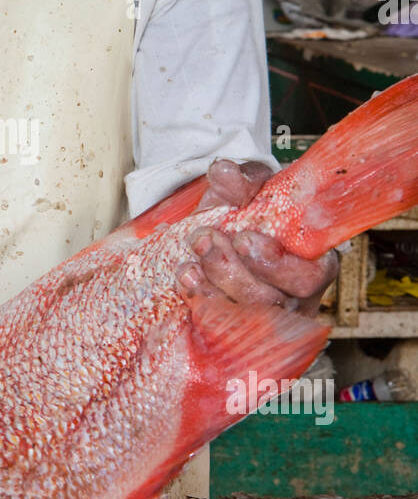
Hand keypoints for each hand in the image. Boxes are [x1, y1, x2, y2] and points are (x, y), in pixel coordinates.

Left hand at [176, 159, 338, 314]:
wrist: (221, 229)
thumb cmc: (249, 211)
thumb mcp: (251, 188)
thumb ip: (242, 180)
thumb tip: (223, 171)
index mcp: (312, 263)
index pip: (310, 276)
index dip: (277, 264)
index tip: (242, 239)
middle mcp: (293, 296)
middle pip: (272, 301)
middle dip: (234, 273)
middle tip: (204, 240)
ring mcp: (265, 316)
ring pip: (243, 318)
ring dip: (212, 288)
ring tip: (188, 262)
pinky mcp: (236, 326)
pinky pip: (218, 326)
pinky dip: (198, 301)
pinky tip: (185, 278)